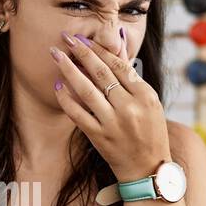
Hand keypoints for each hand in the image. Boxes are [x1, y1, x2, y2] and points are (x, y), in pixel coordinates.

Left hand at [49, 29, 170, 181]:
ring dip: (69, 69)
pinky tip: (57, 85)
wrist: (148, 168)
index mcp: (145, 95)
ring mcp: (113, 123)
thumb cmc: (150, 132)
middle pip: (101, 73)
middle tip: (66, 37)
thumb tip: (117, 43)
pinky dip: (66, 99)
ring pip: (86, 90)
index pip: (119, 65)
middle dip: (81, 52)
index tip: (84, 38)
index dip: (99, 49)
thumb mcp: (149, 102)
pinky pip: (77, 114)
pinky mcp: (99, 136)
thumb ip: (132, 75)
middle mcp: (129, 107)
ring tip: (56, 55)